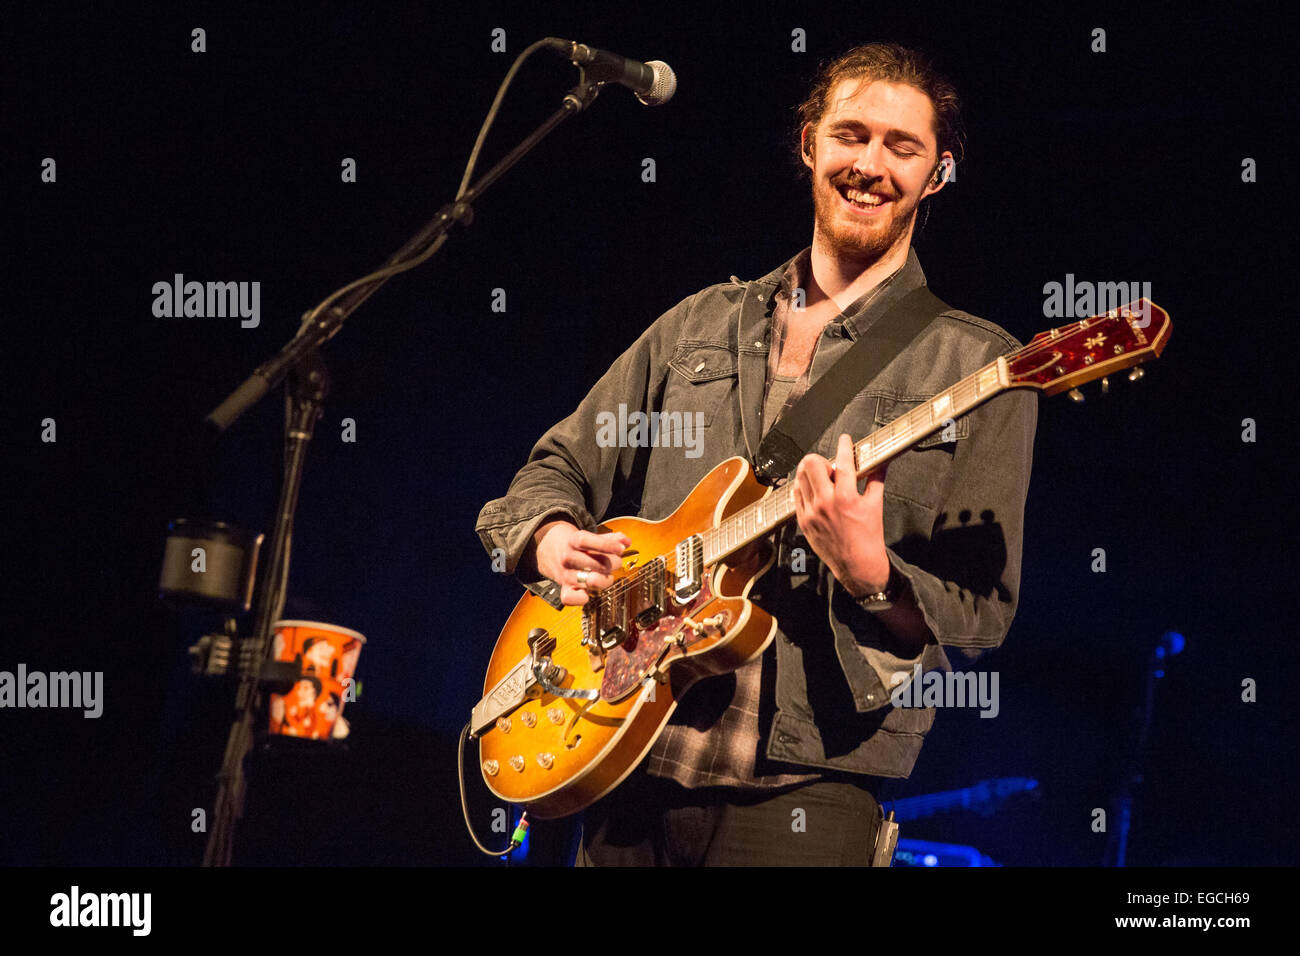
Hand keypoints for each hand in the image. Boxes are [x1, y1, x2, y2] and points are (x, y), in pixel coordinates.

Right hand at [531, 519, 630, 605]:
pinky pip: (570, 598)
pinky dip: (582, 598)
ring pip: (585, 581)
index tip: (620, 548)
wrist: (549, 551)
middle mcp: (567, 558)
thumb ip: (611, 539)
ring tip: (607, 576)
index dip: (605, 545)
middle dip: (610, 564)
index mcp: (572, 541)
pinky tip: (591, 592)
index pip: (585, 541)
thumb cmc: (578, 547)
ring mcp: (565, 574)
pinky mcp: (564, 589)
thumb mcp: (591, 538)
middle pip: (590, 562)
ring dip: (603, 580)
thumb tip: (626, 541)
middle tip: (617, 563)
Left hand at [792, 433, 889, 596]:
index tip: (844, 439)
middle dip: (820, 459)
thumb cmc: (868, 537)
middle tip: (830, 465)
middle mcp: (825, 503)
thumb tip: (882, 463)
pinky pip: (796, 495)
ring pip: (799, 478)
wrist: (857, 565)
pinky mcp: (802, 522)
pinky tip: (813, 490)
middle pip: (811, 464)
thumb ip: (876, 480)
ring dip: (810, 472)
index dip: (843, 446)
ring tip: (822, 477)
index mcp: (846, 498)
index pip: (842, 463)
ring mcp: (811, 513)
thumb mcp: (875, 506)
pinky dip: (803, 488)